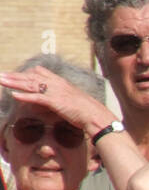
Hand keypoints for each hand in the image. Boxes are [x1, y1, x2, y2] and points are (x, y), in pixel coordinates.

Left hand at [0, 66, 116, 135]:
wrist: (98, 117)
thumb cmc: (90, 112)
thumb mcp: (75, 102)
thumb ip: (62, 100)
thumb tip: (53, 104)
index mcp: (62, 83)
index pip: (41, 73)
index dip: (27, 73)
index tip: (17, 74)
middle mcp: (58, 84)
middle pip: (33, 77)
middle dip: (16, 76)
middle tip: (2, 75)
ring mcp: (57, 92)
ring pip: (31, 84)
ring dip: (15, 82)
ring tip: (2, 80)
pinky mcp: (56, 102)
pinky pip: (37, 97)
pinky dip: (25, 96)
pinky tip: (14, 95)